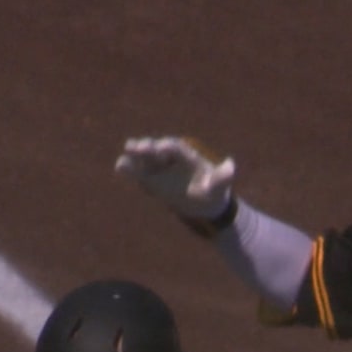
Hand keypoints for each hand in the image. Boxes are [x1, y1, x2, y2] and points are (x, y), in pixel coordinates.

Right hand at [115, 136, 235, 219]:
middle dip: (146, 147)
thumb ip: (224, 175)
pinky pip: (138, 173)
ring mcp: (158, 169)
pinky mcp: (150, 180)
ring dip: (134, 157)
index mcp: (186, 156)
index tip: (159, 148)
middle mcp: (169, 159)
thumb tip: (230, 165)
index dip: (166, 147)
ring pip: (144, 159)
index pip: (174, 147)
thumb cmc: (214, 191)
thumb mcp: (221, 185)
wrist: (206, 205)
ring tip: (124, 159)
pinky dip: (130, 170)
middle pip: (155, 149)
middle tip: (134, 146)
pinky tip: (121, 167)